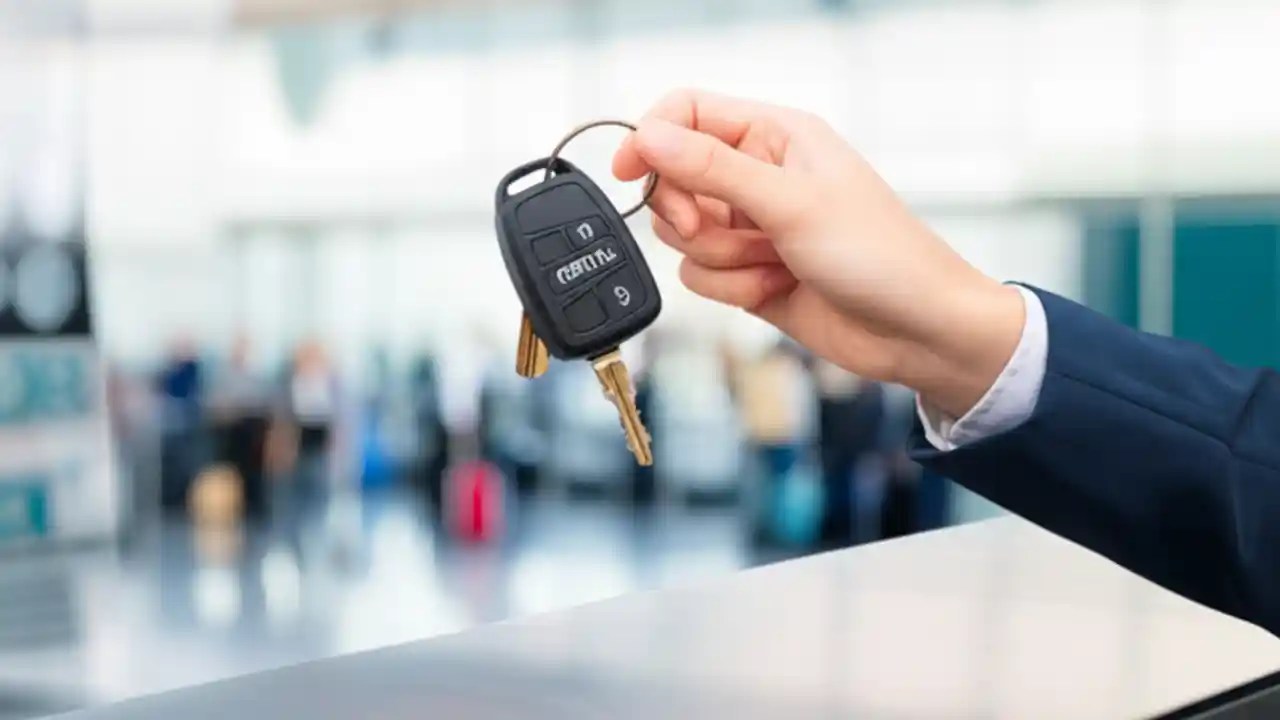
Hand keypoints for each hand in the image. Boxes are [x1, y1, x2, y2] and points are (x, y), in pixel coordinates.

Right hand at [613, 89, 1024, 417]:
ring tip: (775, 263)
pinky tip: (777, 288)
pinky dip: (731, 287)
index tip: (631, 172)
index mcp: (776, 135)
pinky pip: (700, 275)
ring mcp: (752, 228)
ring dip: (722, 258)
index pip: (688, 112)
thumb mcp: (791, 203)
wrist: (916, 333)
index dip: (651, 137)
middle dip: (691, 213)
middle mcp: (759, 176)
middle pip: (674, 179)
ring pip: (682, 235)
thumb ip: (712, 169)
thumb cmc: (880, 255)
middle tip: (730, 229)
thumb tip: (649, 136)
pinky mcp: (748, 274)